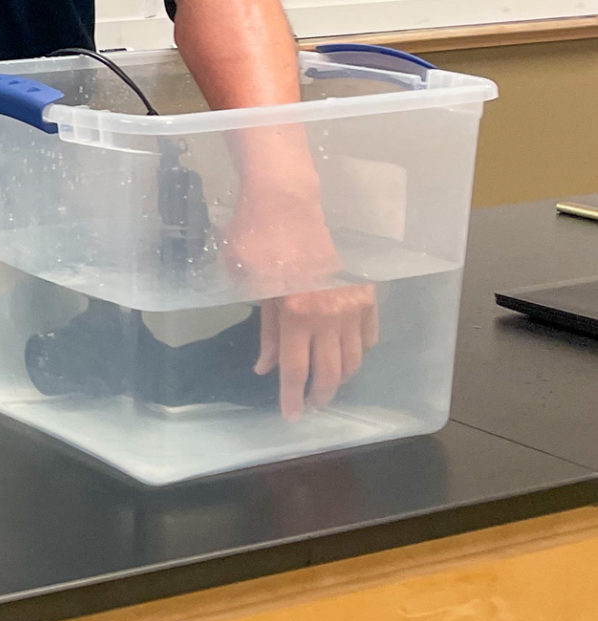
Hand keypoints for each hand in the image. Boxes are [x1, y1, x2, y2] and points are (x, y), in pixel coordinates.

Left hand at [226, 190, 377, 420]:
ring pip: (354, 357)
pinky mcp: (364, 291)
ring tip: (328, 383)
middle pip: (330, 372)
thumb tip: (266, 367)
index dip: (293, 398)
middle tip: (312, 404)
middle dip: (321, 394)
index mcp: (295, 316)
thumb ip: (265, 331)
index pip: (296, 370)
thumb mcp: (251, 288)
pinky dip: (360, 349)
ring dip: (341, 376)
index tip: (292, 416)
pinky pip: (369, 333)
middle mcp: (328, 315)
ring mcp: (351, 304)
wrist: (285, 204)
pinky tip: (348, 353)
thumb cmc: (257, 242)